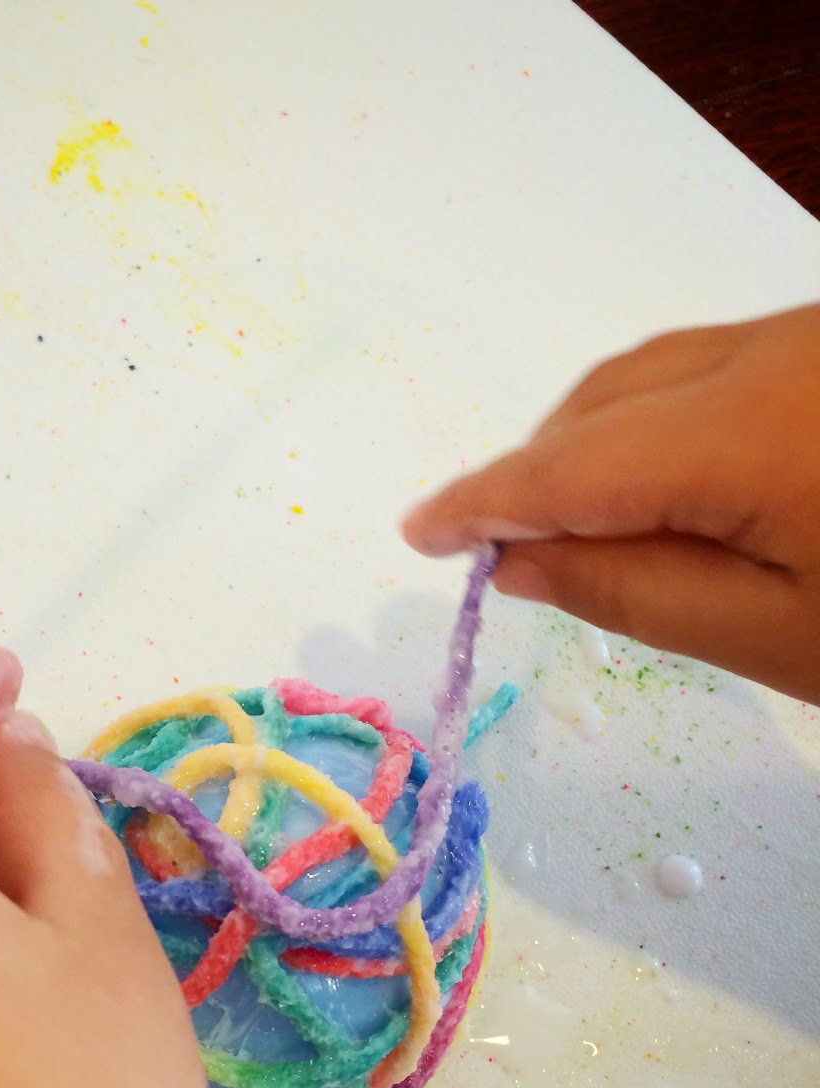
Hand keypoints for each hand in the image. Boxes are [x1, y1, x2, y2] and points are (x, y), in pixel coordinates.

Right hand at [401, 303, 819, 701]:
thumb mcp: (780, 635)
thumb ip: (639, 592)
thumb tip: (521, 561)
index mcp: (754, 428)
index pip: (578, 463)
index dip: (491, 501)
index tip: (421, 534)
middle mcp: (777, 352)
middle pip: (609, 402)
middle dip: (539, 470)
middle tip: (497, 550)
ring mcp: (808, 337)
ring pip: (655, 373)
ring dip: (594, 439)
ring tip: (570, 522)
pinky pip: (712, 364)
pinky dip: (656, 417)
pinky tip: (657, 476)